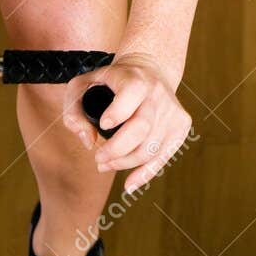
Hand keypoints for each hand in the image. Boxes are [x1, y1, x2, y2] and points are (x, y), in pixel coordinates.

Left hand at [63, 53, 192, 192]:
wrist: (150, 70)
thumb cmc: (111, 82)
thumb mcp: (84, 85)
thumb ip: (74, 110)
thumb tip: (88, 142)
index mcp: (135, 78)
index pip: (132, 92)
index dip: (118, 112)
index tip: (103, 125)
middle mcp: (157, 93)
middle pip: (141, 128)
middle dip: (116, 150)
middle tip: (99, 159)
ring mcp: (172, 110)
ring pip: (150, 147)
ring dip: (124, 164)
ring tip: (105, 165)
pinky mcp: (181, 124)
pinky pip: (164, 156)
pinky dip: (145, 174)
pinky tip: (129, 185)